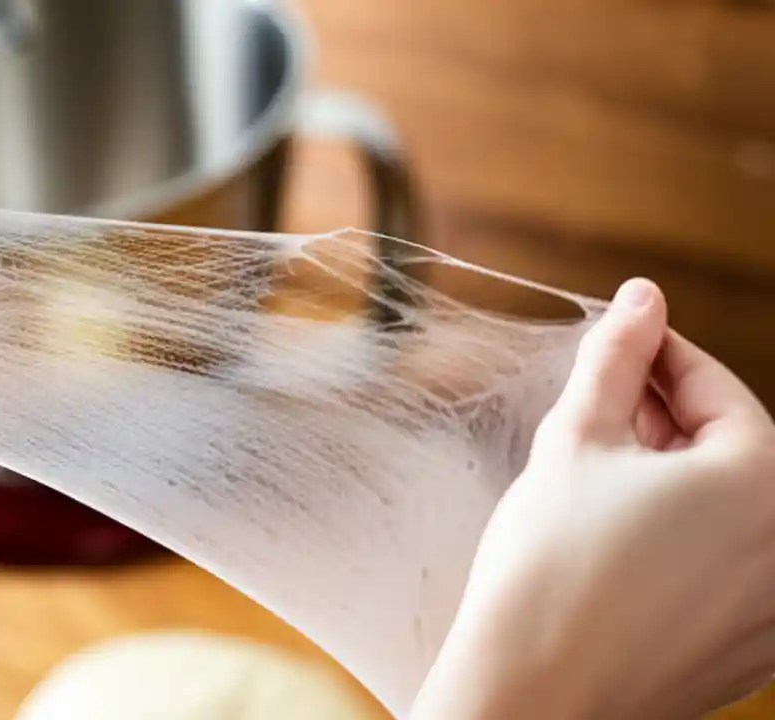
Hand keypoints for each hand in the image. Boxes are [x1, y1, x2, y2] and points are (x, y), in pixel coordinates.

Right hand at [413, 279, 774, 719]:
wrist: (530, 694)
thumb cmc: (550, 568)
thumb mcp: (576, 439)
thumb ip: (616, 357)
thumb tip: (641, 297)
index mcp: (763, 480)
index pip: (716, 388)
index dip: (657, 354)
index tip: (618, 339)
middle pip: (730, 449)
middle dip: (664, 419)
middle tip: (597, 408)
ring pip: (728, 510)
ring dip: (673, 478)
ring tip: (598, 474)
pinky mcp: (750, 651)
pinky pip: (727, 569)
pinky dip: (684, 540)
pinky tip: (618, 540)